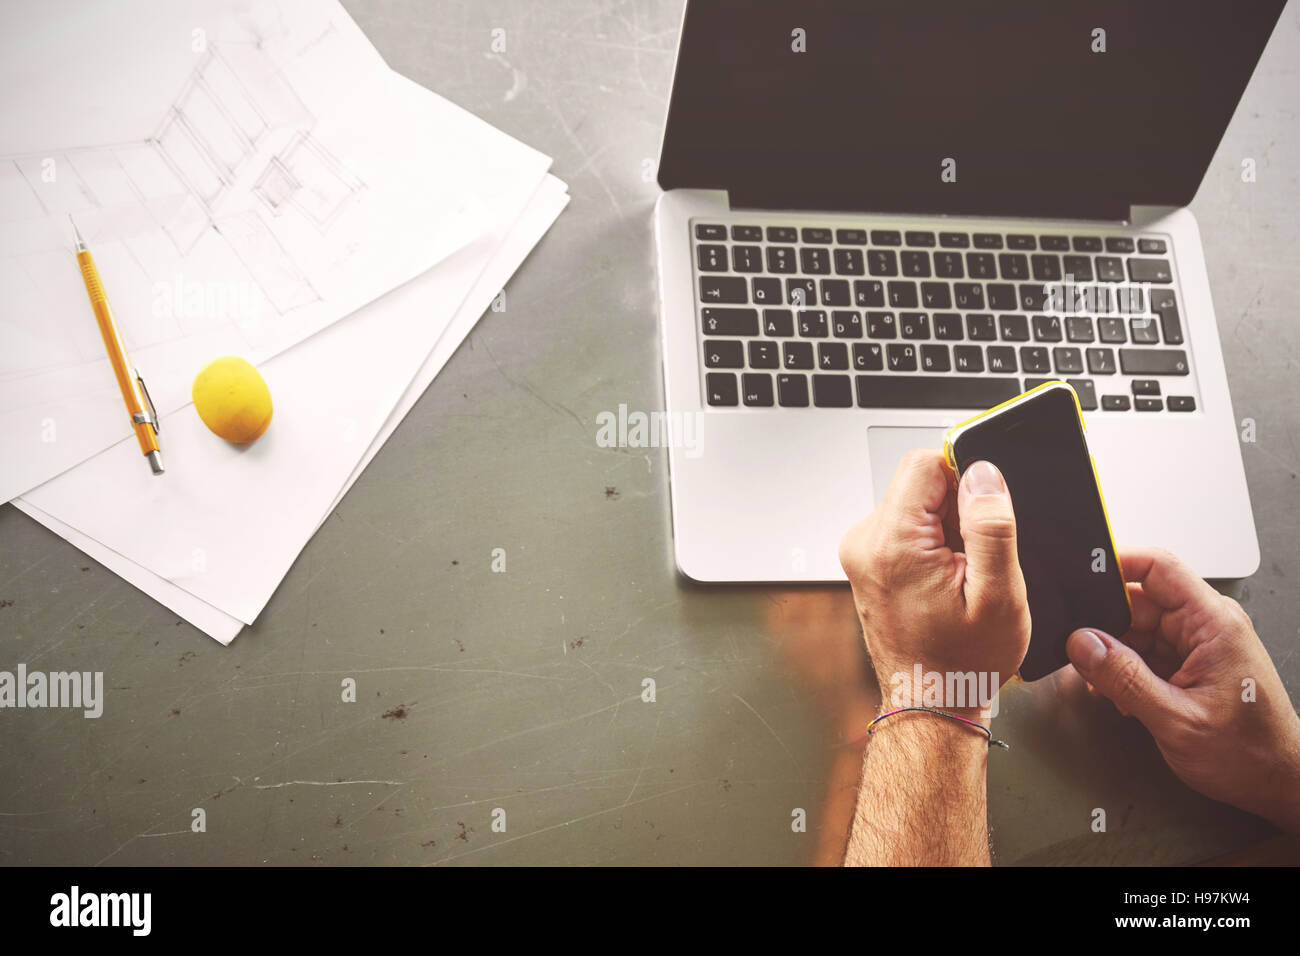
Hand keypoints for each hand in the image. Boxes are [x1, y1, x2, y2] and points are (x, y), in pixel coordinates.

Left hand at [838, 450, 1030, 712]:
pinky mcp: (867, 559)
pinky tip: (942, 580)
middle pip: (920, 483)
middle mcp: (865, 542)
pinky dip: (931, 544)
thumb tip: (983, 473)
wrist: (931, 699)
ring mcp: (862, 551)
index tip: (982, 515)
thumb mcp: (998, 595)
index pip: (924, 463)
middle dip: (956, 511)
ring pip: (915, 504)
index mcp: (892, 544)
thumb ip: (991, 526)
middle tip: (972, 561)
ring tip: (957, 576)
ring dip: (945, 530)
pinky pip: (906, 527)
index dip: (964, 479)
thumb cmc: (963, 661)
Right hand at [1066, 547, 1299, 831]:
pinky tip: (1125, 696)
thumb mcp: (1175, 719)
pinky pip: (1146, 651)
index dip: (1115, 564)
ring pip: (1137, 629)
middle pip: (1138, 602)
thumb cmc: (1249, 754)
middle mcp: (1207, 625)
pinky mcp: (1191, 662)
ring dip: (1115, 656)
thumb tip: (1082, 643)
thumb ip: (1124, 678)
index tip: (1078, 577)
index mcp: (1213, 623)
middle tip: (1084, 657)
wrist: (1276, 784)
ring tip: (1110, 688)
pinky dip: (1127, 671)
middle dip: (1105, 628)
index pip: (1157, 568)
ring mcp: (1199, 643)